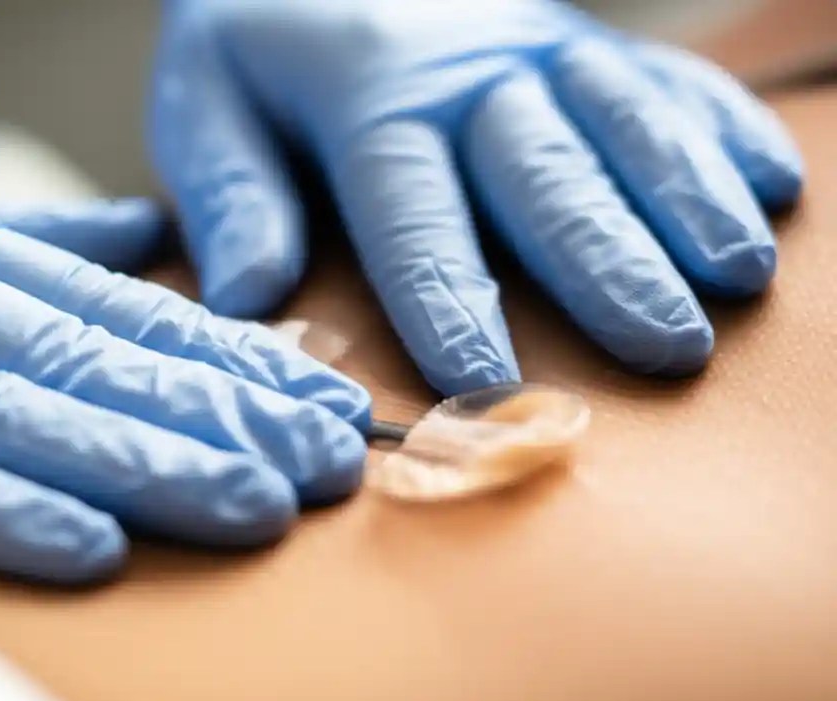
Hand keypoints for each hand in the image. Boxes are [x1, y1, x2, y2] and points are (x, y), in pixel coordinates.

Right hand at [0, 153, 368, 582]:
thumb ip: (20, 244)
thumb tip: (141, 241)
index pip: (112, 308)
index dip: (224, 359)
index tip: (319, 402)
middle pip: (86, 353)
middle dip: (215, 411)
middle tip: (324, 462)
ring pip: (7, 400)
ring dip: (137, 455)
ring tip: (248, 503)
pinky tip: (83, 541)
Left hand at [150, 0, 802, 395]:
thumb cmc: (255, 42)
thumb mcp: (202, 100)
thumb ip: (227, 192)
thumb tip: (248, 296)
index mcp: (367, 94)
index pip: (413, 209)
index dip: (448, 298)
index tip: (487, 382)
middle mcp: (467, 71)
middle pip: (544, 172)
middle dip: (608, 262)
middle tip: (669, 347)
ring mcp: (536, 48)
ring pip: (622, 122)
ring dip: (685, 199)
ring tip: (738, 276)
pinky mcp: (577, 43)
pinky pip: (662, 79)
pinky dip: (719, 129)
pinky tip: (775, 185)